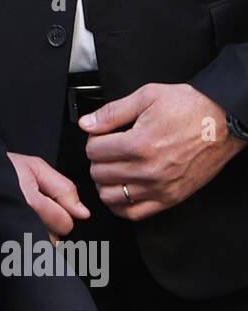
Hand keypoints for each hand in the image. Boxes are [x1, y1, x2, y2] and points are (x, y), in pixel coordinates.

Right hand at [8, 151, 89, 240]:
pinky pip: (26, 254)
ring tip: (26, 216)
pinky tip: (22, 228)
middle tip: (36, 208)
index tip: (50, 202)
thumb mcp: (35, 167)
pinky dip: (29, 243)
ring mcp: (10, 235)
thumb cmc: (2, 168)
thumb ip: (63, 189)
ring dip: (39, 235)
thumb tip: (82, 213)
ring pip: (41, 248)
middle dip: (51, 226)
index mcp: (30, 201)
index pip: (64, 224)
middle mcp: (20, 221)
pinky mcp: (2, 243)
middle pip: (54, 240)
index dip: (63, 212)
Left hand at [80, 82, 245, 220]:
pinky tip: (121, 190)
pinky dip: (120, 205)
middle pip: (99, 173)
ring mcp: (159, 187)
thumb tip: (87, 123)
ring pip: (110, 196)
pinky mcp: (170, 198)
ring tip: (113, 169)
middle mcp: (148, 170)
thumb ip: (113, 112)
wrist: (223, 121)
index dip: (93, 140)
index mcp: (139, 144)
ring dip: (105, 183)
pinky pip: (133, 213)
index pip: (94, 151)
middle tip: (107, 150)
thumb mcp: (148, 96)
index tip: (100, 136)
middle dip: (97, 160)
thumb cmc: (190, 108)